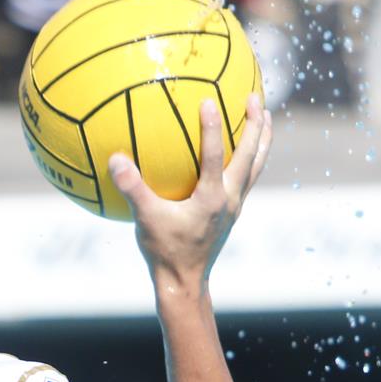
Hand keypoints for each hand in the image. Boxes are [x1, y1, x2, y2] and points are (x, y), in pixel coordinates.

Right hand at [108, 95, 272, 294]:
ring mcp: (234, 206)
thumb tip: (115, 159)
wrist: (185, 284)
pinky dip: (250, 158)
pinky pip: (247, 178)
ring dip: (262, 140)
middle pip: (251, 155)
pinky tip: (242, 150)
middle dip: (254, 125)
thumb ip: (132, 189)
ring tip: (265, 116)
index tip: (209, 100)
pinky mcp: (231, 213)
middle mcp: (230, 199)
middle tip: (255, 96)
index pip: (215, 155)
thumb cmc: (164, 253)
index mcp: (211, 198)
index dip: (212, 127)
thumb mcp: (145, 221)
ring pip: (256, 166)